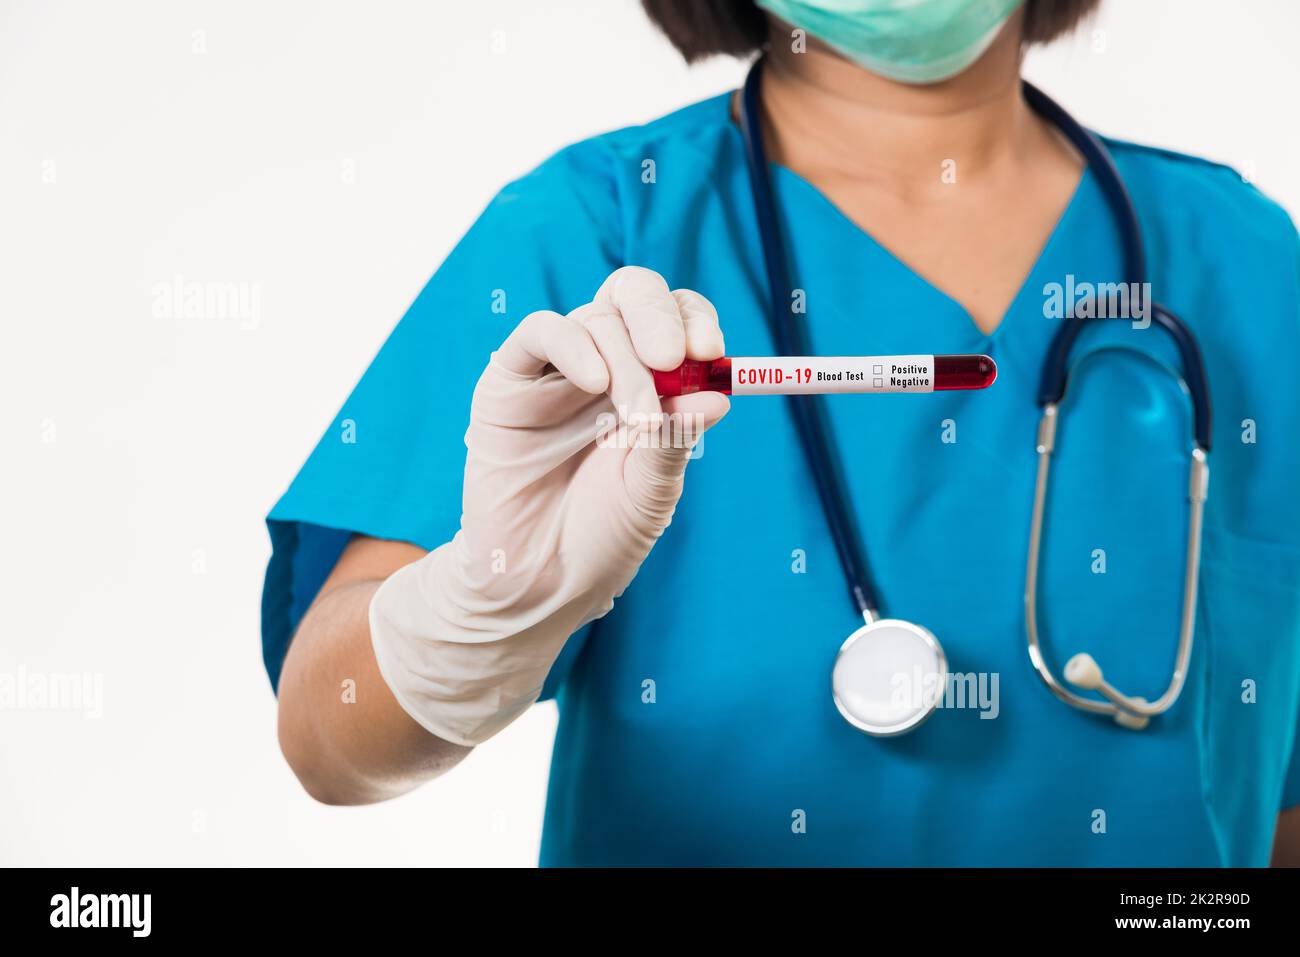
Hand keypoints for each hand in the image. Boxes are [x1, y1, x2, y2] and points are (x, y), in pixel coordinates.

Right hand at [368, 266, 728, 745]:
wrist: (538, 582)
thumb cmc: (602, 537)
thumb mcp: (652, 488)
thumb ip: (677, 435)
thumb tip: (720, 393)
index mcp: (649, 385)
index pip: (677, 322)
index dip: (697, 322)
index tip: (715, 356)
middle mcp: (604, 367)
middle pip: (633, 297)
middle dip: (661, 317)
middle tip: (676, 358)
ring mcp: (557, 372)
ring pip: (594, 316)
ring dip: (626, 356)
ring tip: (636, 416)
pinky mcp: (509, 382)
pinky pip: (539, 333)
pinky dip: (573, 345)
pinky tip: (595, 381)